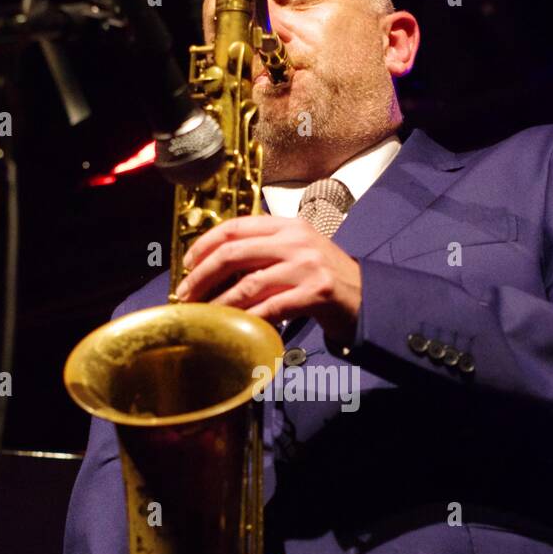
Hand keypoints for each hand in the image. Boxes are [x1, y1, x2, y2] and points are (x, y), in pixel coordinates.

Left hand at [173, 214, 361, 345]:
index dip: (205, 244)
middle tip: (186, 294)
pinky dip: (247, 319)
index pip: (235, 226)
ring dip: (219, 303)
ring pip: (247, 284)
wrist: (366, 297)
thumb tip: (215, 265)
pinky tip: (235, 328)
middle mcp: (295, 241)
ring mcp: (306, 266)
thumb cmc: (324, 277)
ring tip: (204, 315)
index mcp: (287, 226)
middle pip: (233, 253)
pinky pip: (270, 308)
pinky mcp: (314, 293)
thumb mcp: (297, 252)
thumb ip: (264, 251)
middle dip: (202, 276)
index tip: (187, 264)